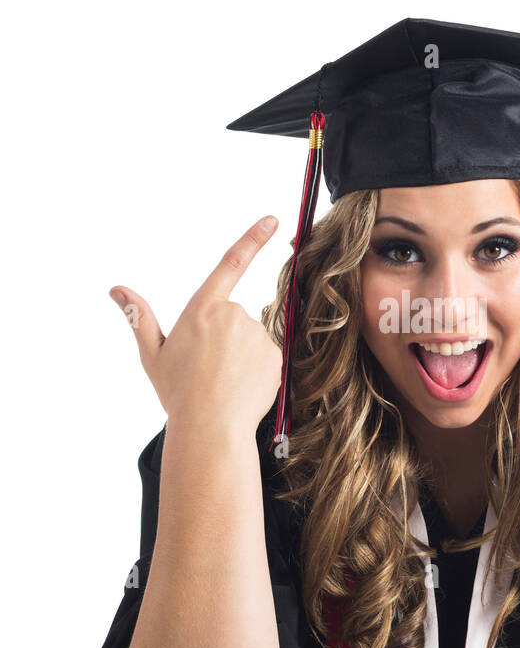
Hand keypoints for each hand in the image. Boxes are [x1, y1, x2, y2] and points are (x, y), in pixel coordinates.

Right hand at [109, 216, 284, 432]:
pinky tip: (241, 389)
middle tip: (208, 369)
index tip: (271, 219)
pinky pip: (265, 358)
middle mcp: (233, 315)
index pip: (231, 263)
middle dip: (223, 339)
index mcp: (202, 309)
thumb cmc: (178, 393)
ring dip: (240, 356)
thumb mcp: (153, 354)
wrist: (210, 428)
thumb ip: (140, 317)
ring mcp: (257, 335)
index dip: (253, 239)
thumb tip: (117, 290)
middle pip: (232, 318)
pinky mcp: (275, 356)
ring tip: (224, 383)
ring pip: (250, 340)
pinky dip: (255, 371)